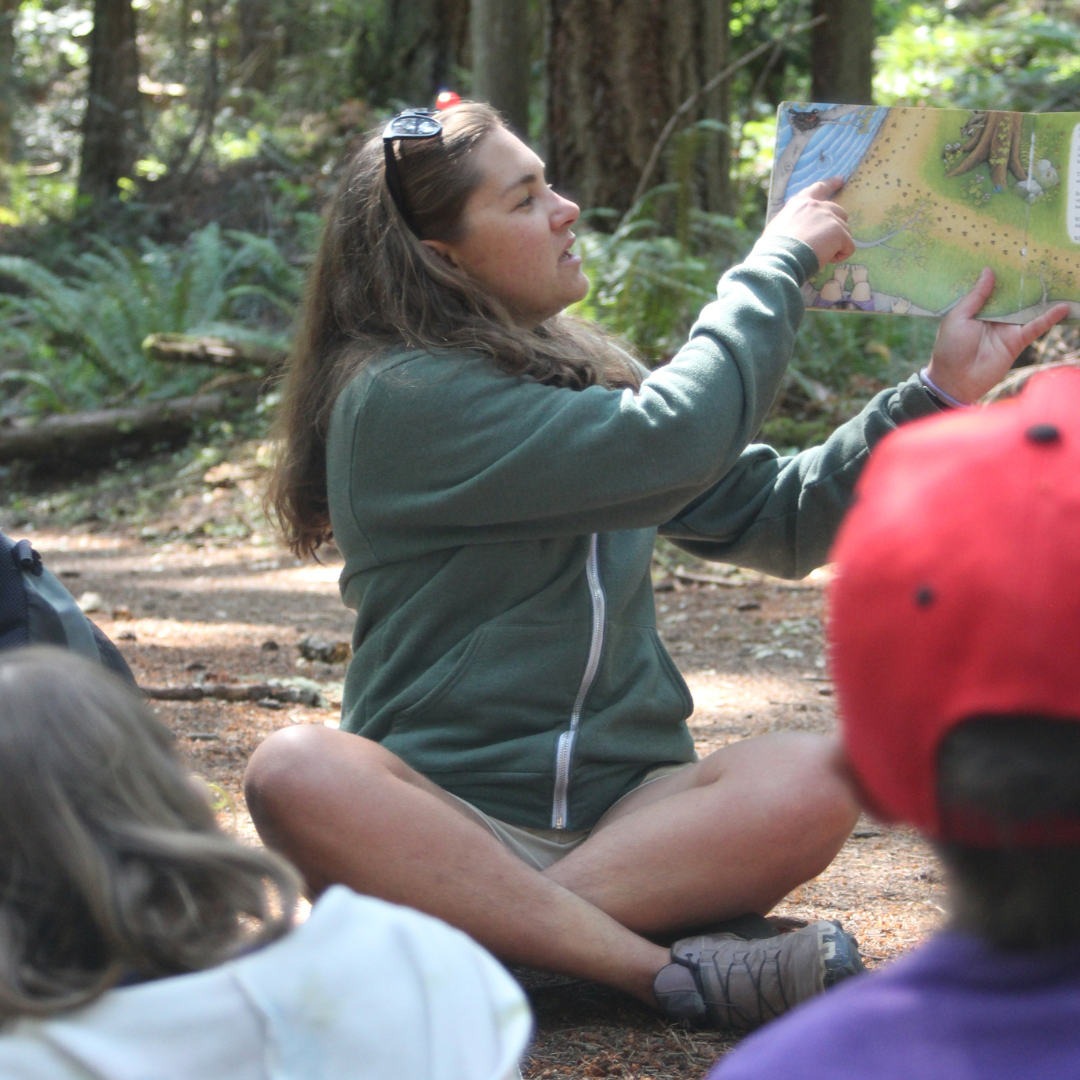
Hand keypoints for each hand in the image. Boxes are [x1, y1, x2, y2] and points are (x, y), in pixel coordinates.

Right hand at [764, 178, 854, 268]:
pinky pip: (849, 247)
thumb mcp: (778, 228)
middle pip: (839, 212)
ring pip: (845, 232)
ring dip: (835, 246)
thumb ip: (794, 223)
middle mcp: (816, 206)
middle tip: (828, 243)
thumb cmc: (775, 249)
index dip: (830, 184)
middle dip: (837, 227)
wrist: (780, 259)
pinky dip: (840, 256)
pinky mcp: (838, 232)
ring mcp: (829, 217)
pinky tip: (826, 259)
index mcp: (799, 203)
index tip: (840, 180)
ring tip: (818, 255)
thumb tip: (798, 233)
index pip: (818, 189)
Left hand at [927, 269, 1069, 403]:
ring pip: (1028, 309)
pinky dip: (1050, 318)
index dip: (1003, 274)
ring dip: (1043, 297)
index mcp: (977, 309)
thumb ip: (975, 296)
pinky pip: (1036, 327)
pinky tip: (1063, 307)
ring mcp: (1007, 328)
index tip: (1015, 253)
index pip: (994, 288)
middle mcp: (994, 317)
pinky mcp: (1017, 341)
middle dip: (1026, 280)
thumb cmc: (949, 349)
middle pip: (1014, 296)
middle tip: (1043, 259)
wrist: (955, 381)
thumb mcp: (958, 318)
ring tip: (1060, 278)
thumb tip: (988, 270)